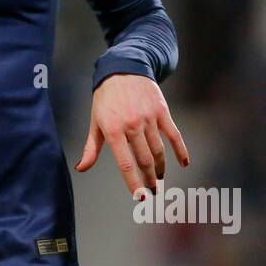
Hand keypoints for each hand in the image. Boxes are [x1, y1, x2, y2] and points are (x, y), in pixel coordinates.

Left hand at [75, 73, 188, 197]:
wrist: (123, 68)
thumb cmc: (106, 98)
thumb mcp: (95, 121)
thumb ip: (91, 148)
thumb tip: (81, 168)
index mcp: (113, 129)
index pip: (125, 163)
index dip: (133, 182)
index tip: (139, 197)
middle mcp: (132, 125)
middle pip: (144, 160)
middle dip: (149, 179)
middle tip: (152, 191)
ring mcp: (148, 118)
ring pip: (158, 150)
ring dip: (161, 168)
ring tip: (160, 179)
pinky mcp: (162, 111)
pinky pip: (174, 134)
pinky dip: (180, 150)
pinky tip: (184, 163)